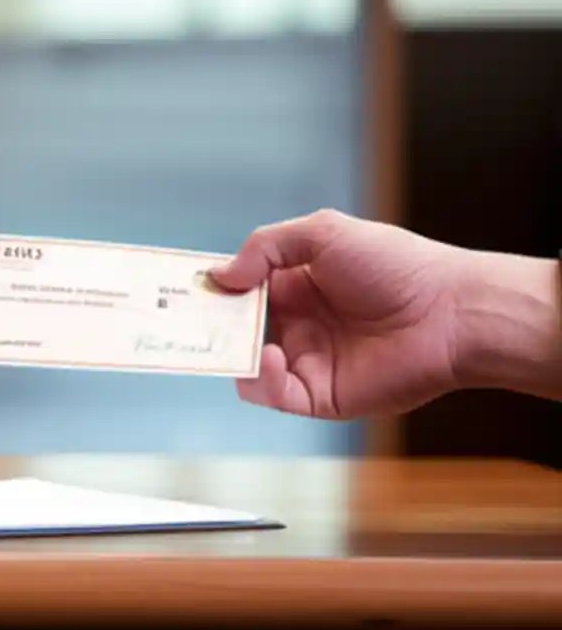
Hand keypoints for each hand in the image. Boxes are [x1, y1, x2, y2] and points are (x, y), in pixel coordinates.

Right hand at [210, 209, 561, 418]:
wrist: (451, 313)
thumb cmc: (397, 265)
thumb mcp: (324, 233)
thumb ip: (265, 248)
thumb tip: (220, 276)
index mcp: (295, 285)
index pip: (239, 289)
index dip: (213, 288)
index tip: (183, 286)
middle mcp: (297, 325)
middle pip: (234, 330)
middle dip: (206, 324)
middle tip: (180, 318)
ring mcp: (306, 361)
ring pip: (244, 365)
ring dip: (229, 352)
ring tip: (228, 337)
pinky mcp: (319, 396)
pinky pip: (272, 393)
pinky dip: (258, 378)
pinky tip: (268, 356)